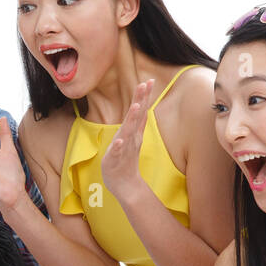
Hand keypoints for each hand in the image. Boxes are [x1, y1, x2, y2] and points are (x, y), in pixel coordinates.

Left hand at [99, 79, 153, 204]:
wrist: (125, 184)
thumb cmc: (126, 159)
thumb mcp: (132, 138)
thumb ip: (137, 123)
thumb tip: (143, 105)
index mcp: (133, 132)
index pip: (140, 111)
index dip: (144, 96)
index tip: (149, 80)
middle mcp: (131, 138)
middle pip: (136, 117)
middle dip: (140, 100)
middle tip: (145, 84)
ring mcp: (124, 148)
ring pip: (128, 132)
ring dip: (132, 120)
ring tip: (136, 107)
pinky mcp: (116, 160)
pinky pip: (118, 152)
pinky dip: (119, 146)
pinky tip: (119, 141)